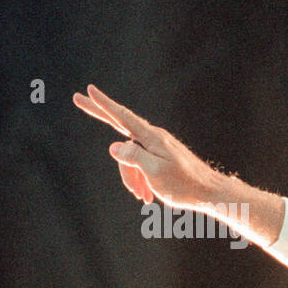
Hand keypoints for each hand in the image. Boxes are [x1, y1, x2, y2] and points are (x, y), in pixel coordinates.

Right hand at [73, 84, 220, 209]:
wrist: (210, 193)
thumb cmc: (184, 184)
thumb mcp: (154, 172)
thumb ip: (133, 158)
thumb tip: (113, 146)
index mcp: (152, 137)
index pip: (122, 117)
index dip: (103, 104)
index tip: (89, 89)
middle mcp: (154, 138)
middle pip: (120, 128)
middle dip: (99, 116)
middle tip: (77, 99)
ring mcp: (158, 147)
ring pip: (130, 158)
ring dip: (132, 179)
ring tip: (144, 198)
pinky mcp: (161, 158)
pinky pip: (141, 165)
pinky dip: (141, 181)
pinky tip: (148, 197)